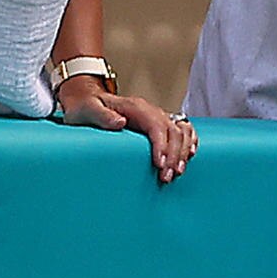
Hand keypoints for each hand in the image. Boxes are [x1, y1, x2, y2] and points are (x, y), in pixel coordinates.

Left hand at [58, 72, 194, 183]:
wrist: (88, 100)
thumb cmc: (86, 107)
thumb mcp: (87, 109)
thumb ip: (102, 115)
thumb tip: (120, 122)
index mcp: (137, 107)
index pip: (157, 126)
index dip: (162, 145)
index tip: (160, 164)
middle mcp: (151, 111)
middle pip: (174, 131)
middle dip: (174, 155)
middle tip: (166, 176)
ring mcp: (158, 117)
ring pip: (182, 132)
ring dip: (183, 153)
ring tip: (177, 172)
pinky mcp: (160, 125)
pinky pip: (184, 131)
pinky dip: (189, 143)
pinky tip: (189, 156)